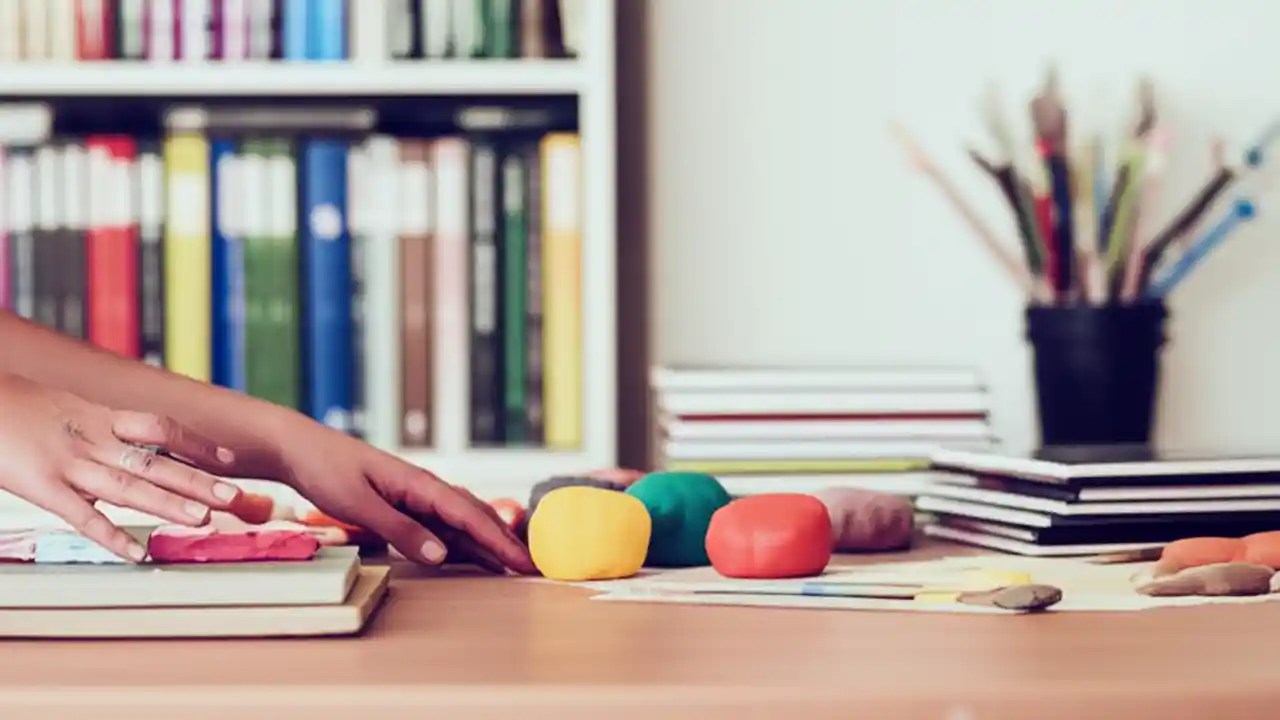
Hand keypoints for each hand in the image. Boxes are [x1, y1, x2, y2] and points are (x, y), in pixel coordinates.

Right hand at [0, 373, 241, 560]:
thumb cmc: (13, 405)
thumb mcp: (64, 406)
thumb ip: (97, 425)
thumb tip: (125, 438)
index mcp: (99, 416)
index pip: (161, 428)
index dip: (197, 444)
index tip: (228, 460)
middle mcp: (93, 439)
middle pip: (155, 461)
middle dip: (197, 480)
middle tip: (235, 497)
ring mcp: (69, 464)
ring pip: (129, 487)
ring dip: (168, 504)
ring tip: (203, 519)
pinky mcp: (42, 486)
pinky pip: (83, 517)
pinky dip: (112, 536)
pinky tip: (139, 553)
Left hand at [235, 415, 536, 574]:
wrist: (297, 447)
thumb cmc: (325, 469)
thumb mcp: (358, 504)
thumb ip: (400, 530)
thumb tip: (441, 555)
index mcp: (418, 483)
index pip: (469, 515)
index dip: (498, 540)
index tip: (522, 561)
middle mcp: (423, 487)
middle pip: (473, 516)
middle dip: (503, 541)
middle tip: (529, 567)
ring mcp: (413, 494)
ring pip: (459, 520)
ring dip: (486, 541)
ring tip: (509, 564)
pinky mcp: (401, 502)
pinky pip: (439, 523)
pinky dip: (459, 539)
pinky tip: (470, 553)